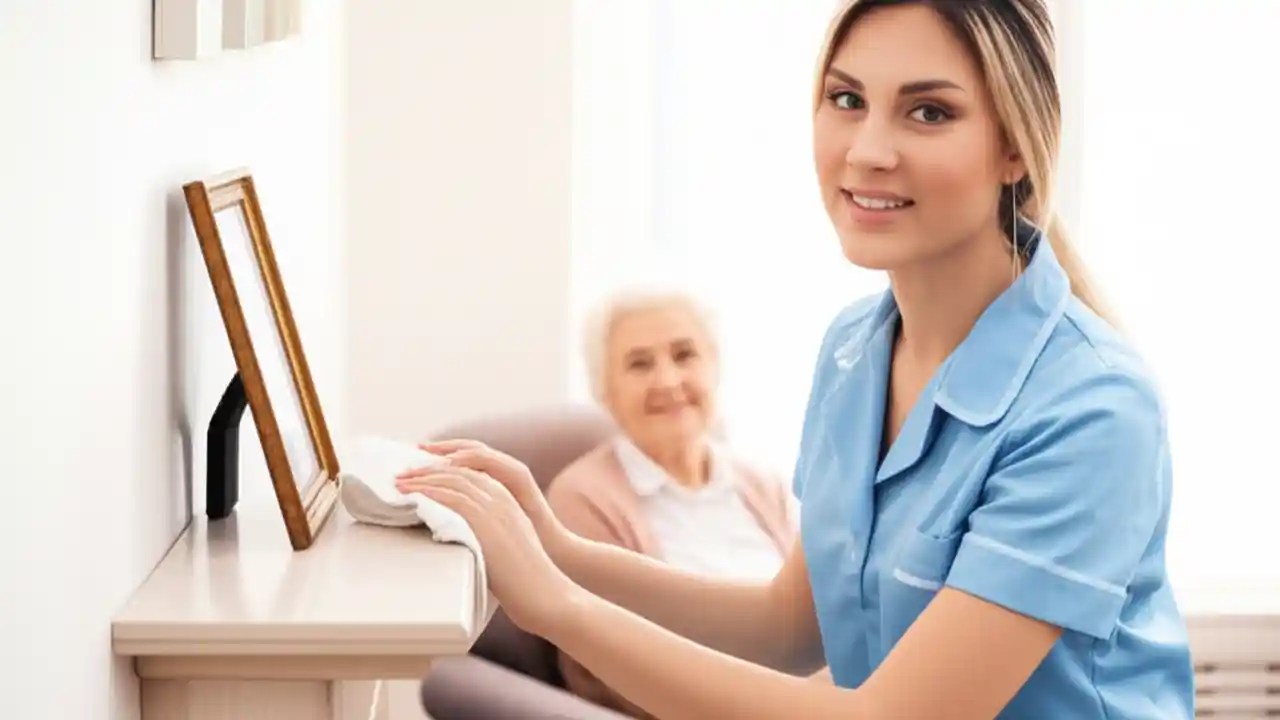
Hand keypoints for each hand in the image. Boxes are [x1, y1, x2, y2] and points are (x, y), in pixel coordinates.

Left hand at [395, 465, 578, 634]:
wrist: (545, 595)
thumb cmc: (526, 583)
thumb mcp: (508, 548)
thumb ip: (488, 536)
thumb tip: (461, 540)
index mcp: (509, 502)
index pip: (472, 473)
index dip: (444, 469)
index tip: (422, 472)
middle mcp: (502, 499)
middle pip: (459, 471)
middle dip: (428, 469)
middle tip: (403, 473)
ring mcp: (495, 508)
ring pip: (452, 480)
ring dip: (421, 478)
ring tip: (400, 481)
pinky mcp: (486, 522)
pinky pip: (451, 497)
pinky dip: (428, 491)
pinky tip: (411, 493)